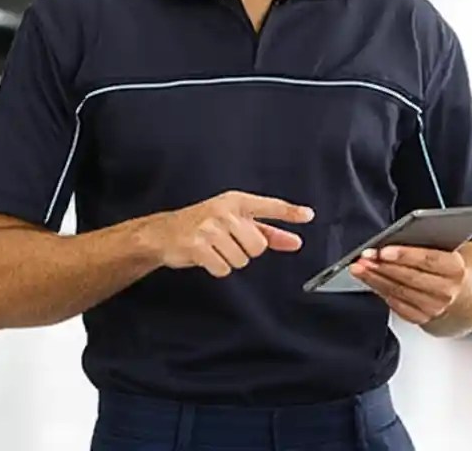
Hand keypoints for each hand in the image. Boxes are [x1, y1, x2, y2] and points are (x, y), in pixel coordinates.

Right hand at [140, 191, 313, 277]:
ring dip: (229, 260)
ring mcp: (210, 228)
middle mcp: (224, 212)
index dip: (289, 212)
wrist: (163, 233)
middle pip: (258, 246)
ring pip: (241, 260)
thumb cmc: (202, 226)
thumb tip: (294, 241)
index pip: (268, 206)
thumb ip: (266, 231)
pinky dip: (216, 268)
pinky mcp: (198, 245)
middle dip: (246, 251)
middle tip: (227, 243)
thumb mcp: (233, 222)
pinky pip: (223, 269)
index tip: (308, 216)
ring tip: (214, 249)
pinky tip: (205, 257)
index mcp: (236, 202)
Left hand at [349, 245, 466, 324]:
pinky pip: (396, 304)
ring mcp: (434, 307)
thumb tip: (395, 237)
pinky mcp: (421, 318)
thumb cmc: (447, 264)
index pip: (428, 260)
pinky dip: (380, 291)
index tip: (383, 250)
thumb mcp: (445, 248)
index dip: (404, 255)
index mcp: (455, 269)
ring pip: (399, 292)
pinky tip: (370, 281)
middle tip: (364, 257)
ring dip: (375, 279)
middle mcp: (446, 291)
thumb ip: (426, 242)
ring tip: (359, 268)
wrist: (463, 291)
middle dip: (382, 267)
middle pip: (409, 277)